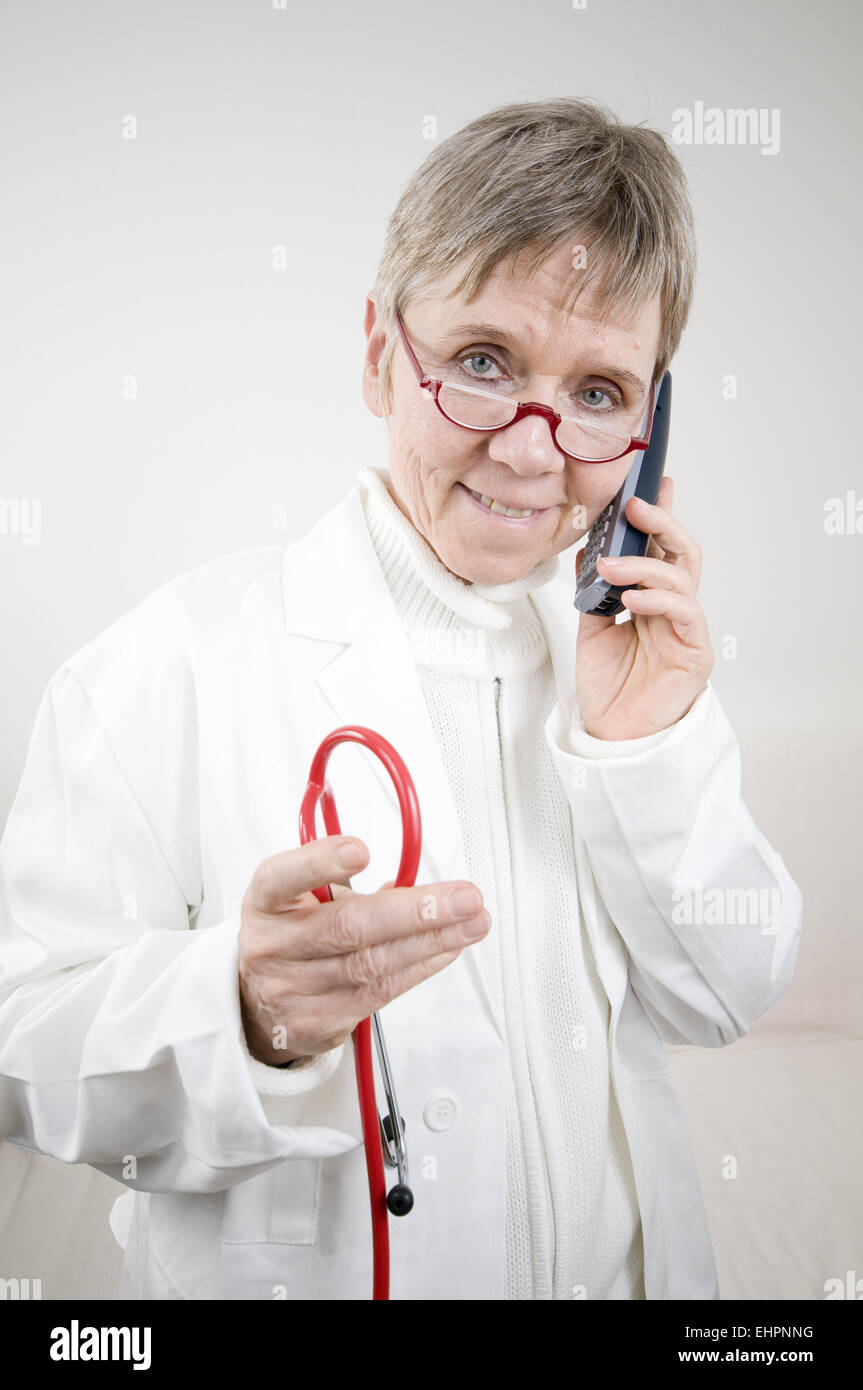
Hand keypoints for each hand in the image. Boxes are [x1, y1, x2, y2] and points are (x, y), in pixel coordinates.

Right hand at [239, 835, 489, 1065]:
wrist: (256, 1003)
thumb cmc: (292, 935)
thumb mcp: (301, 898)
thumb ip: (348, 888)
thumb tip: (414, 885)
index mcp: (265, 901)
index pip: (283, 877)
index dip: (321, 863)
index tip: (361, 851)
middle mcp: (273, 946)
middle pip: (349, 928)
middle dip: (415, 911)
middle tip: (464, 897)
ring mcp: (292, 990)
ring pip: (374, 964)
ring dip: (433, 941)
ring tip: (472, 921)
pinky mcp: (317, 1024)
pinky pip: (380, 993)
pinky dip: (421, 967)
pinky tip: (447, 949)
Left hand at [574, 477, 713, 739]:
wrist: (612, 734)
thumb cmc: (608, 687)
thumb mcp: (590, 628)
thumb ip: (592, 591)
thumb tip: (588, 550)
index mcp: (652, 601)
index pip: (660, 550)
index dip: (658, 517)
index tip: (646, 486)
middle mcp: (673, 610)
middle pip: (681, 553)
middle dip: (662, 523)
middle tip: (635, 506)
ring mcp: (687, 630)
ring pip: (682, 577)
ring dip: (645, 565)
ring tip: (610, 566)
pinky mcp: (695, 653)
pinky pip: (684, 613)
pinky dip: (657, 599)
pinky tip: (631, 600)